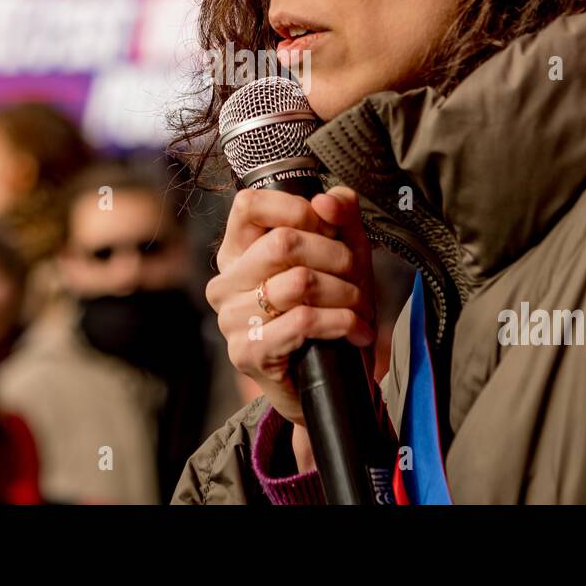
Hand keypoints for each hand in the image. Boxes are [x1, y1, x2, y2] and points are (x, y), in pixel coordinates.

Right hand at [205, 185, 376, 427]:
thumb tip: (327, 200)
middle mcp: (225, 281)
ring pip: (299, 282)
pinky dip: (342, 323)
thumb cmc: (330, 310)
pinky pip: (303, 321)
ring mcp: (231, 318)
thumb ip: (340, 216)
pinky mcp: (247, 352)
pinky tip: (356, 331)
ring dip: (345, 294)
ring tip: (360, 308)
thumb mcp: (343, 254)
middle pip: (283, 243)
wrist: (329, 385)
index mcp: (238, 251)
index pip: (248, 205)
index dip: (296, 208)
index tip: (328, 227)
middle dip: (336, 256)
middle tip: (357, 276)